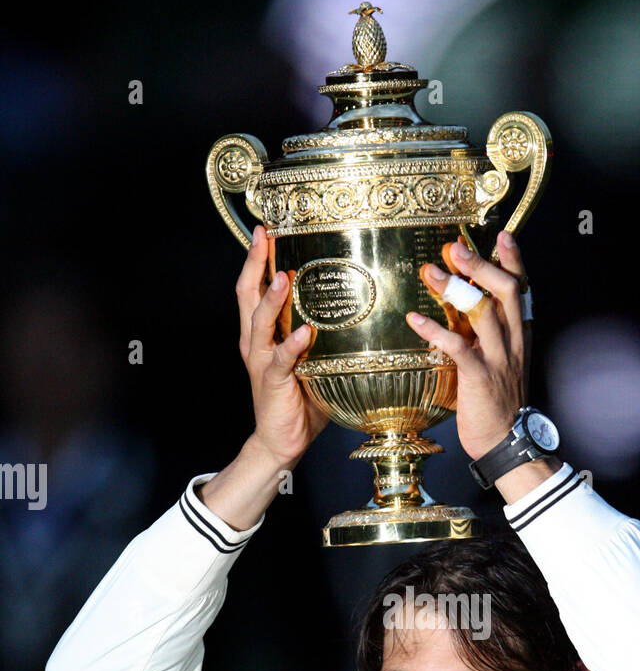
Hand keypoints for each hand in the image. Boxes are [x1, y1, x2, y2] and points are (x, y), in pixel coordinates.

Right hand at [236, 225, 329, 467]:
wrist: (282, 440)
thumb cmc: (300, 399)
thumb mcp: (312, 359)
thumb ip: (324, 335)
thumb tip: (360, 310)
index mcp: (262, 334)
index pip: (254, 288)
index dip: (257, 259)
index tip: (265, 230)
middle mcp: (256, 342)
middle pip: (248, 295)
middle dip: (255, 264)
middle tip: (265, 237)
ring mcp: (261, 361)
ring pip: (260, 322)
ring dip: (272, 300)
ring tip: (283, 277)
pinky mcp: (273, 382)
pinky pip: (280, 359)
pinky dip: (292, 344)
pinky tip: (305, 332)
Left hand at [405, 229, 531, 460]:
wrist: (506, 442)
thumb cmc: (496, 403)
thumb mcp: (495, 361)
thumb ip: (482, 335)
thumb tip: (461, 308)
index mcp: (519, 336)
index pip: (522, 290)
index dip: (514, 261)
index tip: (502, 235)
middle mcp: (513, 342)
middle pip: (506, 292)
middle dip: (481, 265)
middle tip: (456, 246)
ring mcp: (498, 359)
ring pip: (483, 313)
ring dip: (455, 288)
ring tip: (430, 270)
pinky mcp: (480, 378)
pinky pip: (458, 348)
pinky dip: (435, 331)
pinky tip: (415, 319)